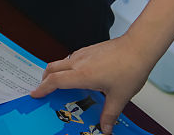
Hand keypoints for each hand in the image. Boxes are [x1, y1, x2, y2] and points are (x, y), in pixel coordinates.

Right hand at [30, 34, 158, 134]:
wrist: (138, 47)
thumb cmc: (130, 68)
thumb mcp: (120, 97)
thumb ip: (110, 114)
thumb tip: (105, 128)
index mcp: (83, 75)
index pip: (55, 81)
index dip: (42, 88)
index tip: (35, 94)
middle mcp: (79, 62)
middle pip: (52, 68)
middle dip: (44, 79)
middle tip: (43, 90)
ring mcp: (83, 54)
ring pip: (61, 62)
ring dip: (56, 72)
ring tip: (61, 84)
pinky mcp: (89, 50)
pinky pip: (71, 58)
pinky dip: (67, 67)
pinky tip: (79, 75)